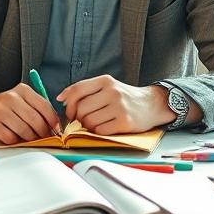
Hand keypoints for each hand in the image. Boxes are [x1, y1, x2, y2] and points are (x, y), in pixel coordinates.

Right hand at [0, 83, 61, 144]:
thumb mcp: (22, 99)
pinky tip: (14, 136)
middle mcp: (11, 98)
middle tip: (44, 137)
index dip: (53, 121)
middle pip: (35, 121)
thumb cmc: (5, 106)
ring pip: (24, 131)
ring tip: (29, 138)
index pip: (44, 106)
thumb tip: (55, 126)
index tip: (56, 129)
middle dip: (43, 133)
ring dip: (30, 138)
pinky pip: (11, 138)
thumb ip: (37, 108)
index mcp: (22, 90)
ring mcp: (0, 111)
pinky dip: (16, 141)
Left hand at [57, 75, 174, 134]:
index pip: (78, 90)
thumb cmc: (125, 97)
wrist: (152, 104)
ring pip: (89, 121)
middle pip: (81, 109)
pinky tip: (103, 128)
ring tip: (95, 124)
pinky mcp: (125, 122)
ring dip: (87, 126)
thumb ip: (86, 90)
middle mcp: (112, 92)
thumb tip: (61, 98)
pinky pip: (100, 131)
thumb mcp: (108, 86)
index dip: (68, 103)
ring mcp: (120, 107)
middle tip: (81, 121)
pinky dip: (97, 132)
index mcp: (105, 81)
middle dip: (77, 118)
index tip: (68, 110)